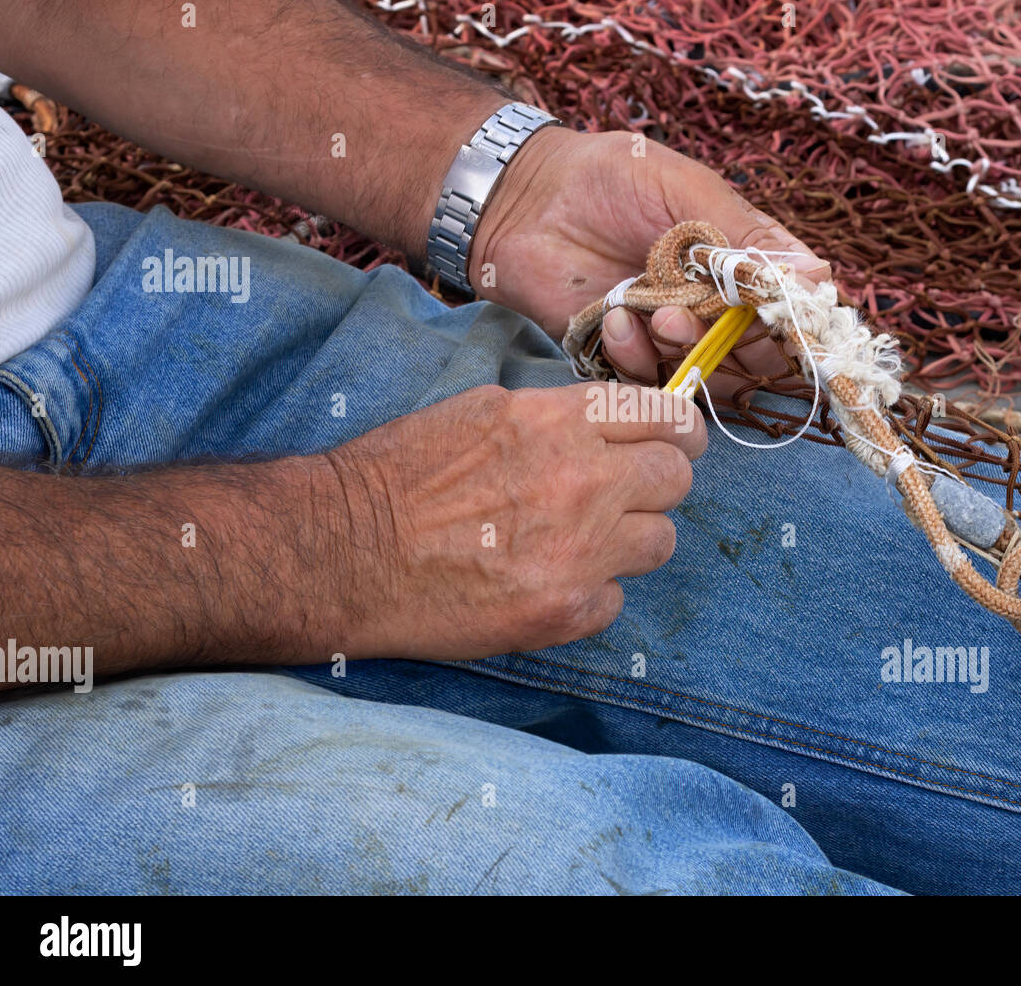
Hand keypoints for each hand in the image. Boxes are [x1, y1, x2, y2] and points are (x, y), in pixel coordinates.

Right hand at [316, 383, 705, 659]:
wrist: (342, 551)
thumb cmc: (400, 475)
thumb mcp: (483, 410)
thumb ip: (556, 416)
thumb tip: (611, 424)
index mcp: (558, 421)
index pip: (666, 415)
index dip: (677, 430)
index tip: (674, 442)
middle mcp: (581, 481)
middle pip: (677, 478)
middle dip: (657, 484)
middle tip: (626, 496)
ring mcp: (579, 551)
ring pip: (661, 542)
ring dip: (629, 542)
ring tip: (576, 544)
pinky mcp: (564, 611)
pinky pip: (616, 599)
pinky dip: (589, 594)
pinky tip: (542, 583)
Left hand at [471, 128, 830, 396]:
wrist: (526, 199)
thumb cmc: (611, 179)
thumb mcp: (687, 193)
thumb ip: (748, 238)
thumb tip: (817, 277)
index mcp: (739, 257)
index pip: (791, 306)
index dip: (795, 325)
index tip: (784, 325)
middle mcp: (713, 301)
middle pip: (758, 351)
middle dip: (740, 344)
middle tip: (705, 314)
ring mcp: (671, 329)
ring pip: (707, 370)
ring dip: (685, 348)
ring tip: (654, 313)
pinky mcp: (628, 352)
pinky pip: (650, 378)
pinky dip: (636, 355)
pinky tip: (614, 320)